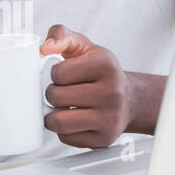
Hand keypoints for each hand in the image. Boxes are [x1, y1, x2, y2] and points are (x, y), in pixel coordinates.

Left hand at [39, 24, 132, 148]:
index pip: (58, 73)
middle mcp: (112, 92)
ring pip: (58, 122)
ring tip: (64, 107)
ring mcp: (109, 118)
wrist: (129, 99)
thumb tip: (44, 47)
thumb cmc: (101, 72)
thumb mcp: (84, 46)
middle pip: (55, 97)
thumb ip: (61, 35)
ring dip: (53, 115)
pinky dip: (64, 130)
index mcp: (106, 65)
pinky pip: (65, 138)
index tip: (68, 75)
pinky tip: (76, 120)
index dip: (57, 74)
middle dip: (54, 94)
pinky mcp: (103, 139)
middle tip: (66, 92)